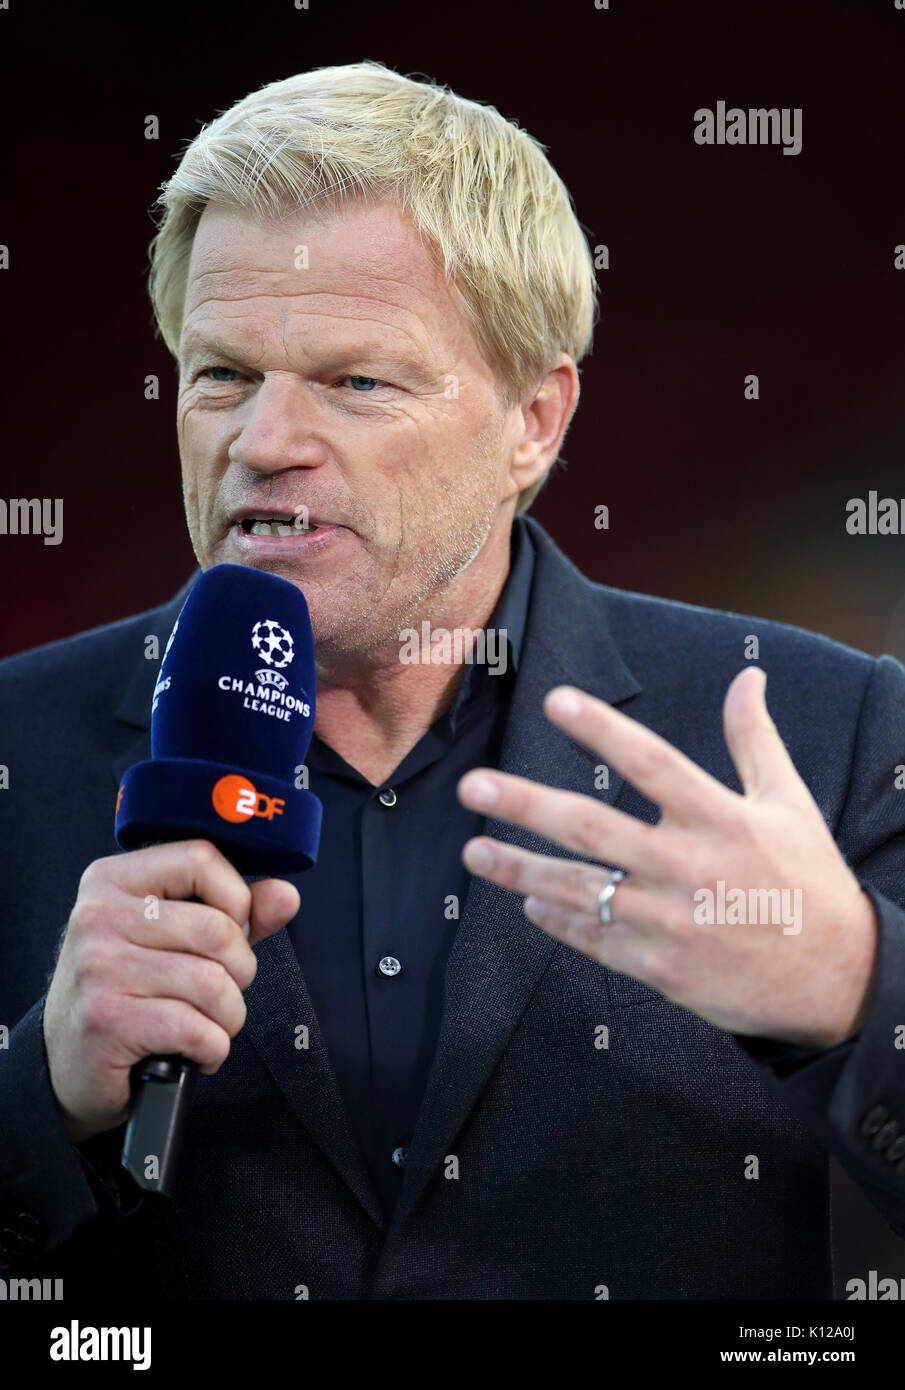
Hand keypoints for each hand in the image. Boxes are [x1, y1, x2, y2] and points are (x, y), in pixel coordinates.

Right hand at [44, 841, 299, 1142]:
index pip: (202, 859)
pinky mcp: (106, 1020)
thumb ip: (233, 913)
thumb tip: (285, 895)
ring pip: (213, 983)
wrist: (68, 1064)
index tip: (229, 932)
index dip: (236, 900)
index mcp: (113, 880)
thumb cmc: (126, 993)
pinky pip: (196, 1029)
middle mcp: (98, 916)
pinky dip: (212, 1048)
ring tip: (207, 1024)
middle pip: (217, 929)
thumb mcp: (171, 940)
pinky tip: (194, 1051)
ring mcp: (98, 967)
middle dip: (239, 970)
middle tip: (219, 992)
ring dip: (228, 1016)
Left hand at [457, 667, 878, 1047]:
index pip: (651, 762)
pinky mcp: (659, 967)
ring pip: (577, 891)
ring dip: (518, 870)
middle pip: (592, 829)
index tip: (555, 701)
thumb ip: (755, 739)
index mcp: (720, 819)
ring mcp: (668, 921)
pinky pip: (594, 939)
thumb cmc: (810, 882)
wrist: (838, 979)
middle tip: (473, 787)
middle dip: (526, 806)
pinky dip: (557, 922)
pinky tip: (528, 903)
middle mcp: (687, 867)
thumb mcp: (789, 803)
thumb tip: (749, 677)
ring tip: (473, 852)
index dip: (601, 730)